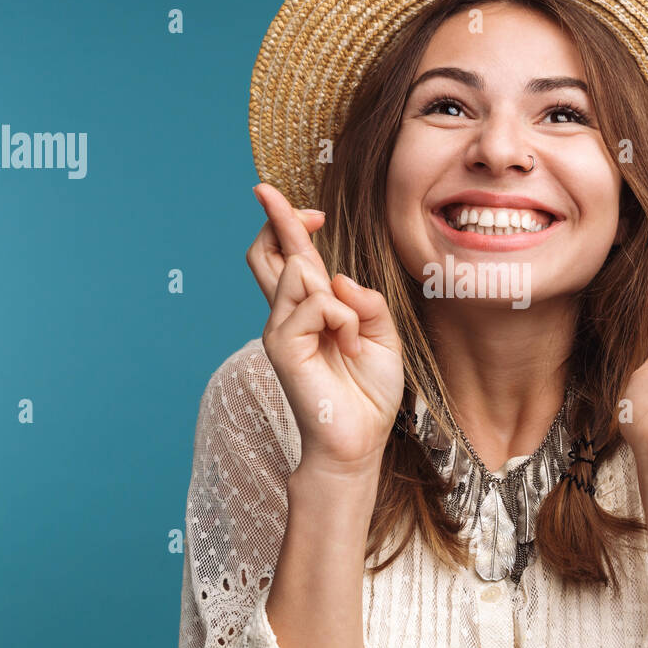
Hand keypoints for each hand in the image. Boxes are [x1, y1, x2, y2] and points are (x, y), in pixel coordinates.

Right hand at [247, 182, 403, 473]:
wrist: (359, 441)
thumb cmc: (368, 393)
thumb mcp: (382, 336)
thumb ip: (366, 302)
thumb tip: (338, 278)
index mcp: (310, 311)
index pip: (286, 257)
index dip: (286, 222)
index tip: (301, 206)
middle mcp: (288, 316)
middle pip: (264, 253)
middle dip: (281, 221)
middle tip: (306, 211)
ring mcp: (280, 329)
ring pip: (299, 273)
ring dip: (338, 297)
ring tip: (352, 338)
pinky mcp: (282, 345)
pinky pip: (315, 304)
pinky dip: (343, 320)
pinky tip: (349, 349)